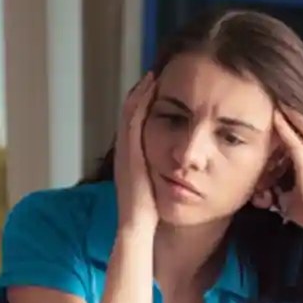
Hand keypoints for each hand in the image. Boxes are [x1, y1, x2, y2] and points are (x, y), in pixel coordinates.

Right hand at [116, 73, 157, 229]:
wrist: (137, 228)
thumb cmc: (149, 215)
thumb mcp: (154, 190)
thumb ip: (161, 177)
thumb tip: (177, 171)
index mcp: (130, 160)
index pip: (134, 126)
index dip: (142, 106)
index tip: (155, 91)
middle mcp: (125, 152)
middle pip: (129, 114)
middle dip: (140, 94)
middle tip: (152, 75)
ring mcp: (126, 151)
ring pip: (130, 113)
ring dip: (140, 93)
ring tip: (152, 75)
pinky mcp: (131, 153)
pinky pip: (134, 121)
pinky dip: (141, 103)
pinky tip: (151, 90)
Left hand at [256, 108, 302, 246]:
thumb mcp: (294, 203)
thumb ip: (282, 194)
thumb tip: (265, 195)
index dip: (298, 127)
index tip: (285, 115)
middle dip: (296, 116)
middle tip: (281, 101)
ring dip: (291, 118)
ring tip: (278, 103)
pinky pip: (296, 146)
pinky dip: (286, 132)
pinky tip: (276, 121)